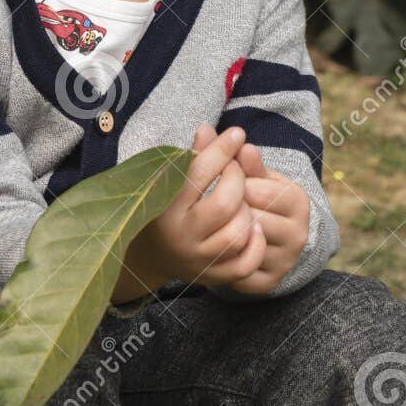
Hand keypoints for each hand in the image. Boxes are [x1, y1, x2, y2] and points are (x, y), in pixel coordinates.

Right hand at [112, 122, 267, 300]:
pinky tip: (253, 228)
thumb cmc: (163, 205)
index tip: (237, 133)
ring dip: (247, 213)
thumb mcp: (169, 180)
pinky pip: (244, 265)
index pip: (198, 173)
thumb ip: (191, 156)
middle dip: (237, 181)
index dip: (222, 150)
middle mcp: (180, 235)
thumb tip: (208, 128)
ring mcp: (197, 260)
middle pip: (224, 204)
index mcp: (164, 206)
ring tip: (242, 201)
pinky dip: (255, 245)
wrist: (150, 253)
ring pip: (237, 235)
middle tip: (236, 171)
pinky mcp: (212, 277)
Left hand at [217, 139, 309, 295]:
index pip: (255, 190)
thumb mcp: (258, 177)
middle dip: (227, 210)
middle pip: (249, 218)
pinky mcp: (269, 282)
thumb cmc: (261, 198)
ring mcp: (285, 260)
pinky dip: (225, 261)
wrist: (276, 239)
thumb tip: (242, 145)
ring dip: (223, 234)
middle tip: (212, 206)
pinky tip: (219, 248)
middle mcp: (297, 233)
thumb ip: (246, 162)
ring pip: (244, 245)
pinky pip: (240, 273)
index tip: (222, 183)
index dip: (231, 185)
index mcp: (297, 202)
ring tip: (215, 225)